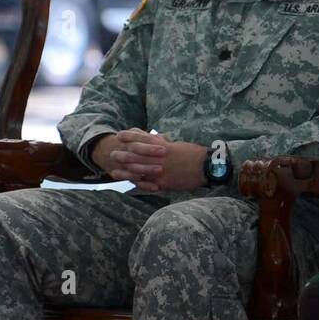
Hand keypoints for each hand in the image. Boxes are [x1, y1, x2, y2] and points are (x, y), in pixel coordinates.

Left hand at [92, 130, 207, 191]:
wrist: (206, 166)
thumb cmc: (194, 154)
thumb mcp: (179, 145)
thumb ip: (165, 142)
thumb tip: (156, 137)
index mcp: (164, 146)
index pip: (143, 138)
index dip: (130, 136)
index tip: (119, 134)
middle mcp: (160, 157)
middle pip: (137, 154)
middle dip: (123, 154)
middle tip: (112, 154)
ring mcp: (161, 170)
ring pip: (139, 170)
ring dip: (125, 171)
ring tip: (113, 172)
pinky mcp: (164, 182)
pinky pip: (147, 184)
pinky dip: (137, 184)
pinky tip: (129, 184)